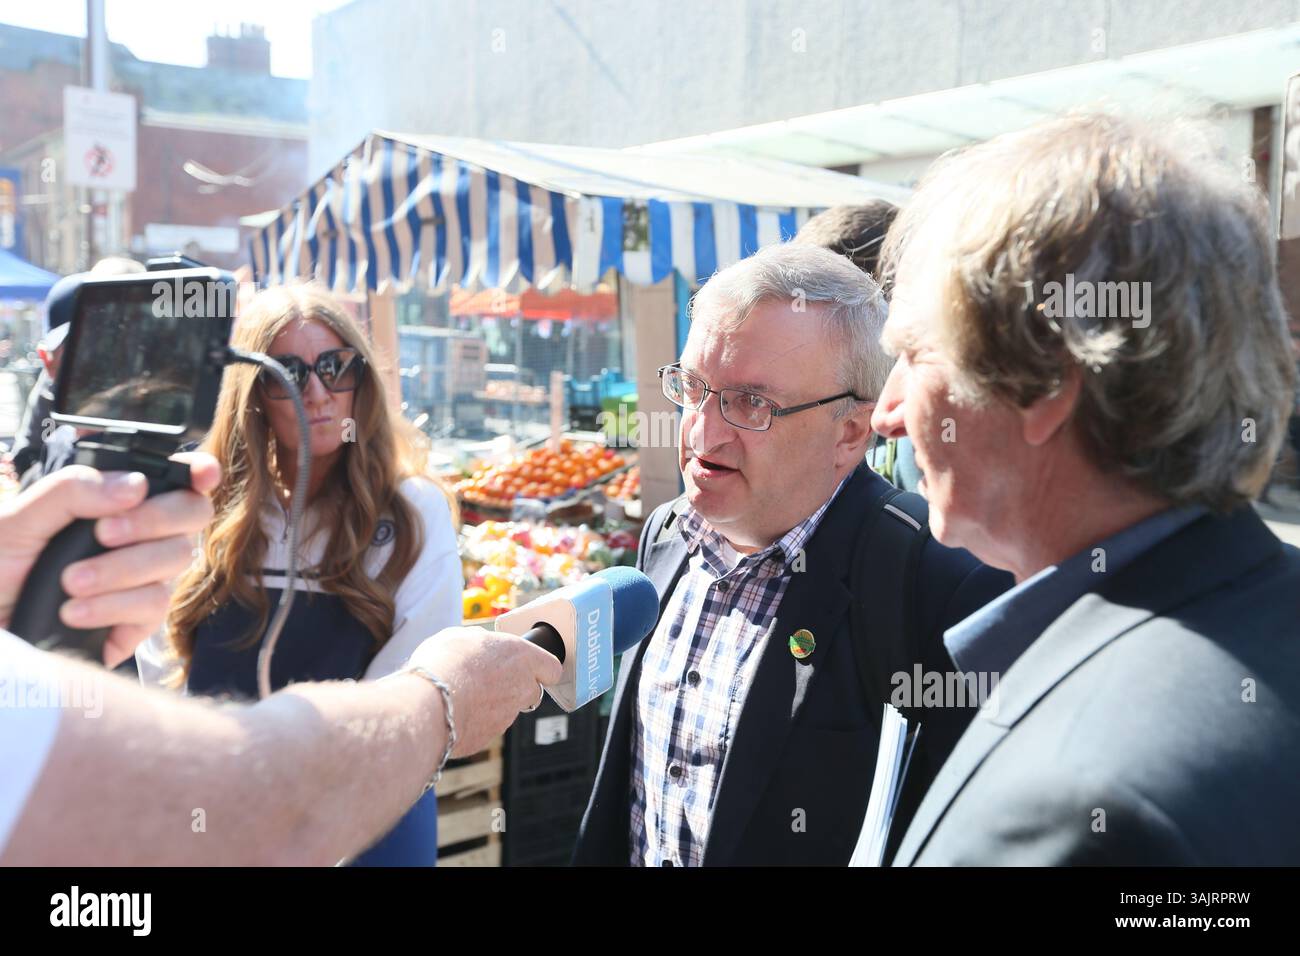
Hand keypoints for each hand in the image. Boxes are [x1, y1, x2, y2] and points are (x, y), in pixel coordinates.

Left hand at [0, 451, 220, 666]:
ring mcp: (146, 578)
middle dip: (154, 520)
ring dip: (119, 570)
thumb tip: (135, 486)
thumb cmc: (0, 566)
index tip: (200, 474)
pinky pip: (154, 607)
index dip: (199, 472)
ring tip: (70, 583)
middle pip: (192, 514)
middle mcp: (143, 535)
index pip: (176, 478)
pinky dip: (112, 607)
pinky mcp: (139, 621)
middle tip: (104, 533)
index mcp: (118, 501)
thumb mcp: (19, 519)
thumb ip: (72, 491)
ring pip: (174, 561)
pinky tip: (74, 612)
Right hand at [406, 627, 562, 756]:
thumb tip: (480, 643)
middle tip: (489, 680)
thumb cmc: (445, 662)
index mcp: (522, 657)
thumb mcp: (460, 636)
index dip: (540, 667)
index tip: (526, 666)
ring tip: (462, 695)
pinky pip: (486, 727)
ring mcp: (507, 716)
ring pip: (507, 710)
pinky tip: (453, 711)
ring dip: (492, 704)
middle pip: (532, 691)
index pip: (552, 668)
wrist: (429, 704)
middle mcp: (522, 688)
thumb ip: (480, 640)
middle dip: (516, 687)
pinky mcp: (489, 737)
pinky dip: (475, 721)